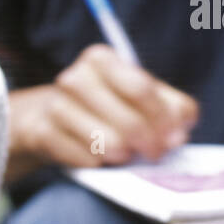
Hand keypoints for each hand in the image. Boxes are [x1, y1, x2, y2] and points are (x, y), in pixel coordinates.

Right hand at [9, 44, 198, 174]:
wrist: (50, 119)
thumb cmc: (105, 106)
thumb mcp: (139, 97)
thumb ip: (170, 108)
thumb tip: (179, 134)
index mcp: (101, 59)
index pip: (141, 89)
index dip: (162, 119)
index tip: (173, 140)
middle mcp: (76, 77)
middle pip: (126, 120)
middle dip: (147, 142)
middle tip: (155, 155)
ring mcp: (56, 106)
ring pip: (103, 142)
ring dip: (122, 154)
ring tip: (126, 156)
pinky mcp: (44, 134)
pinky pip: (83, 158)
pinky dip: (97, 164)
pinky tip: (99, 159)